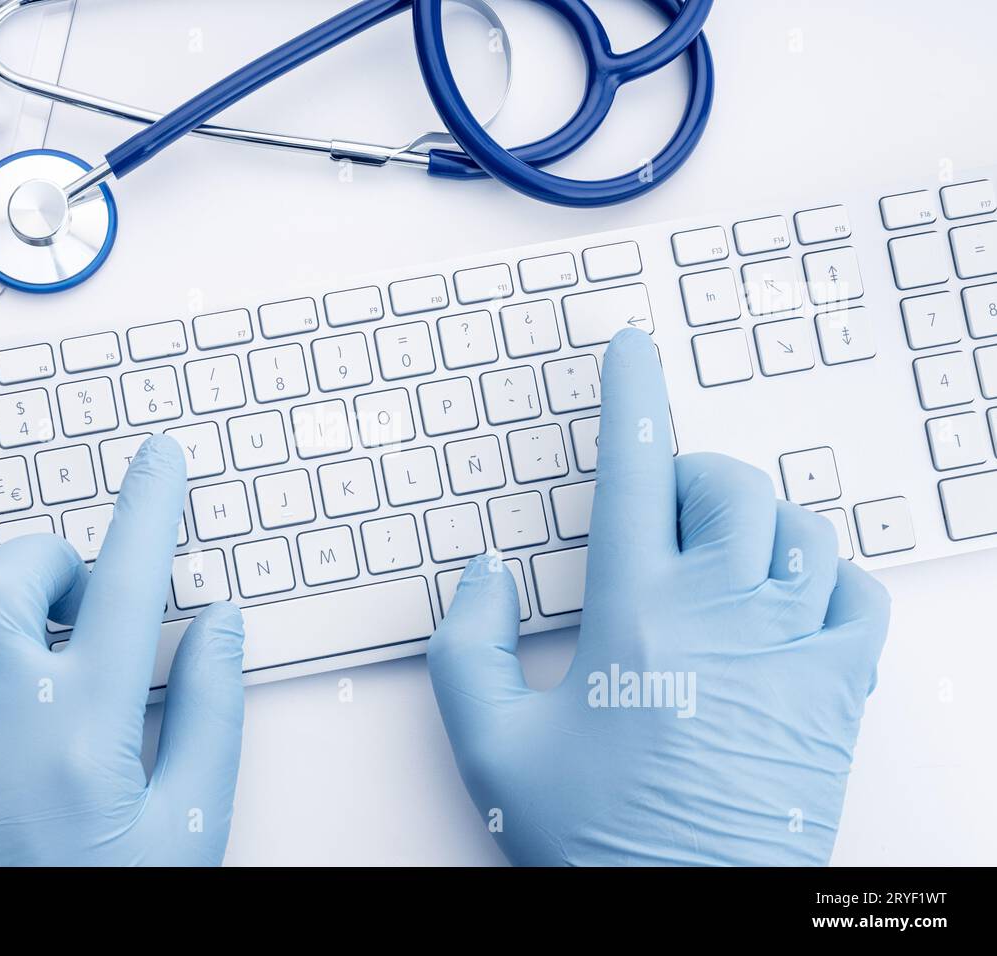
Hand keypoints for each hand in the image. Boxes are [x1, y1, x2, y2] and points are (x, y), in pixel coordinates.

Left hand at [0, 435, 244, 865]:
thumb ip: (213, 715)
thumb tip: (224, 628)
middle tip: (83, 584)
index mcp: (83, 724)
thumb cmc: (105, 906)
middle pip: (6, 580)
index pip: (128, 583)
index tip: (160, 462)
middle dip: (51, 560)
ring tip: (20, 626)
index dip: (149, 509)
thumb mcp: (191, 825)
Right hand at [428, 329, 889, 865]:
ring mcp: (794, 649)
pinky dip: (828, 574)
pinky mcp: (839, 691)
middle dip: (691, 476)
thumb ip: (465, 647)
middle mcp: (725, 614)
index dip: (632, 394)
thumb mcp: (493, 748)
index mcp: (638, 615)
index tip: (633, 350)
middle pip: (729, 485)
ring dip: (756, 520)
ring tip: (719, 555)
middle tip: (661, 509)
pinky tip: (790, 598)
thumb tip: (486, 576)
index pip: (636, 468)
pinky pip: (859, 592)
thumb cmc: (599, 842)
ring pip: (799, 528)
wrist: (690, 918)